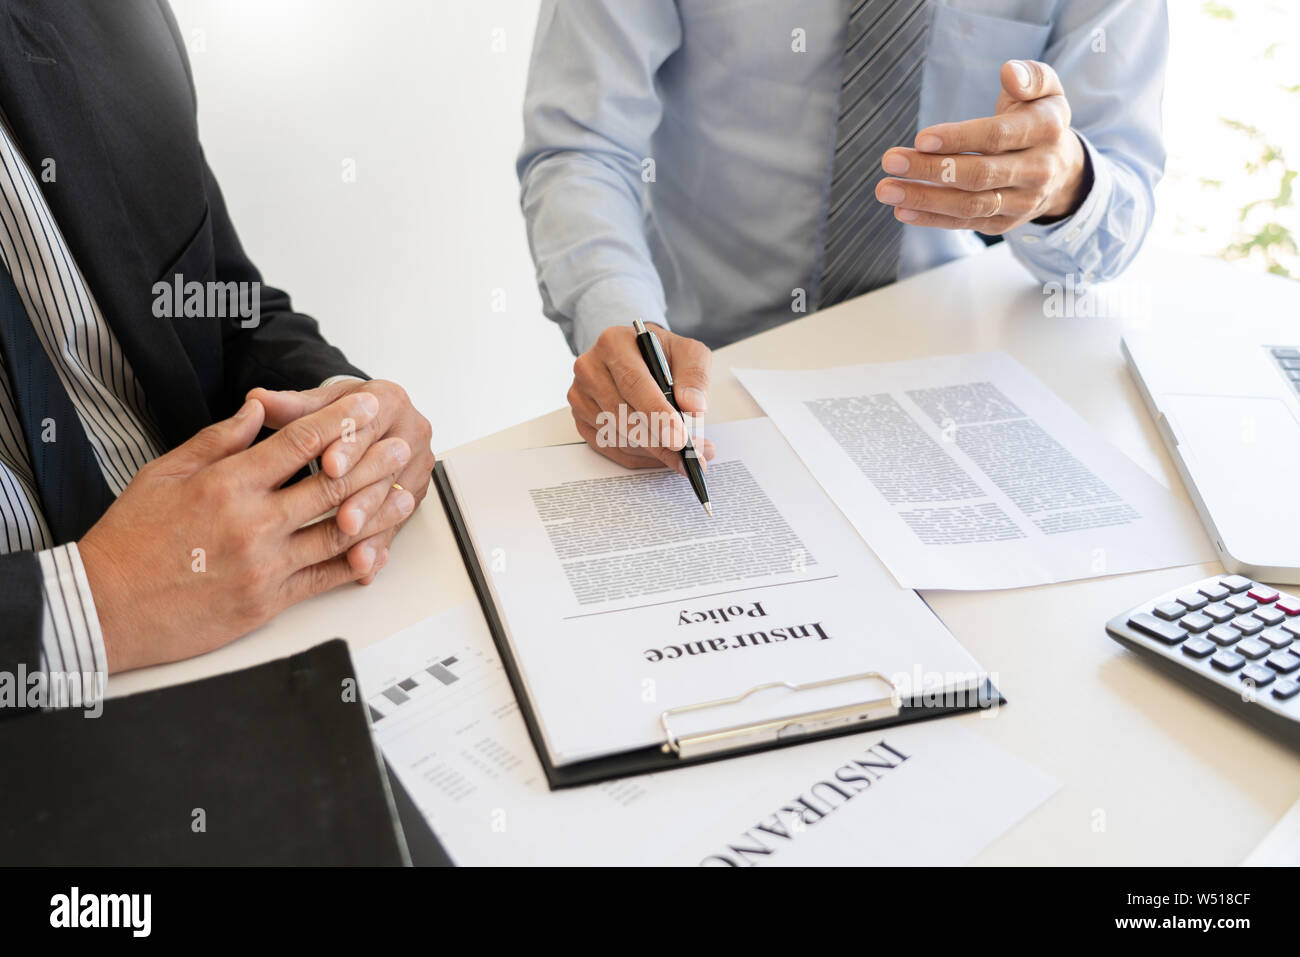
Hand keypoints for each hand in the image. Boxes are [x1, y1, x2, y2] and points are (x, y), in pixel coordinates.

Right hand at [80, 393, 415, 672]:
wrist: (105, 609)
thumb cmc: (130, 540)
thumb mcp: (164, 473)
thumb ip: (218, 440)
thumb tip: (259, 408)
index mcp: (227, 484)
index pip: (298, 443)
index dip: (340, 421)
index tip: (367, 407)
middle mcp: (252, 523)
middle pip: (331, 485)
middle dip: (373, 462)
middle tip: (402, 446)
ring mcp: (265, 565)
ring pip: (339, 533)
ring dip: (378, 511)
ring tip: (405, 493)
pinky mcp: (268, 602)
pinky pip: (324, 579)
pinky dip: (356, 564)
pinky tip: (377, 550)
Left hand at [248, 378, 434, 584]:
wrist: (363, 423)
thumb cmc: (336, 414)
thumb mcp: (314, 405)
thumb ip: (289, 407)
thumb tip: (257, 400)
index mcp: (391, 401)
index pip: (370, 426)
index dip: (348, 447)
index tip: (329, 465)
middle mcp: (411, 433)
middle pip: (386, 469)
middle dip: (363, 496)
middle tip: (344, 517)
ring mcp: (415, 467)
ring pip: (393, 502)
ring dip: (373, 528)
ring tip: (353, 548)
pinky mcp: (412, 496)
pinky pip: (395, 525)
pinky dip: (377, 546)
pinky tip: (362, 564)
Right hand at [568, 324, 716, 471]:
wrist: (639, 357)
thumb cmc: (662, 354)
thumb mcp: (688, 353)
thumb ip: (695, 376)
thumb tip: (693, 407)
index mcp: (614, 343)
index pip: (634, 383)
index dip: (657, 414)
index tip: (679, 439)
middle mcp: (590, 368)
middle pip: (623, 414)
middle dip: (659, 442)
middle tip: (688, 457)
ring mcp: (581, 396)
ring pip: (617, 435)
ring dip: (652, 452)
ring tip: (682, 457)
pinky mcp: (581, 419)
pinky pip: (609, 447)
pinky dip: (639, 457)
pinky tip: (660, 456)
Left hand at [874, 59, 1088, 233]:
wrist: (1062, 169)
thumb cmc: (1037, 118)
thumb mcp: (1047, 89)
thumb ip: (1031, 76)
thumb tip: (1009, 72)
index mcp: (1046, 131)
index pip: (997, 137)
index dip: (959, 138)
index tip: (921, 139)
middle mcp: (1038, 170)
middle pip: (979, 174)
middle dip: (931, 169)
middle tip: (890, 160)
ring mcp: (1022, 202)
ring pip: (969, 204)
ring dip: (924, 198)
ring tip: (886, 189)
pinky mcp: (1004, 224)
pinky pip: (965, 223)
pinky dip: (932, 219)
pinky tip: (902, 210)